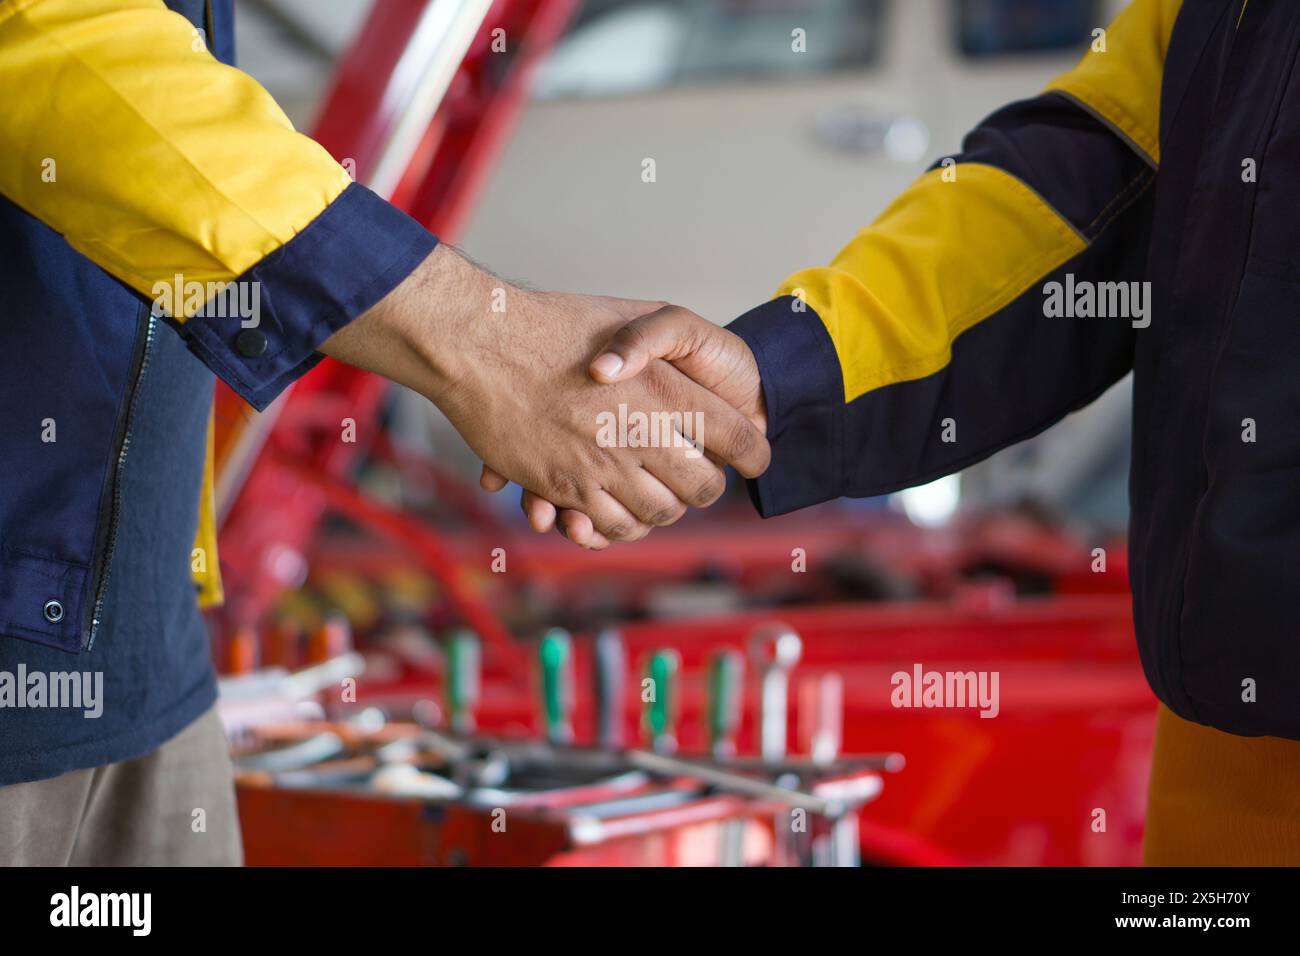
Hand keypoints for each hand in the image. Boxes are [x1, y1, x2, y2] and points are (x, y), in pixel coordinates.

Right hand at [320, 245, 769, 541]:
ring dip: (663, 509)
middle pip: (703, 488)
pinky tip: (616, 508)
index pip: (740, 439)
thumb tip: (700, 377)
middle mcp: (643, 433)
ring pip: (658, 515)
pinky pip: (607, 526)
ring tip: (658, 494)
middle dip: (707, 487)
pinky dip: (617, 524)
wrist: (482, 344)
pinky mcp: (565, 487)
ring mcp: (603, 466)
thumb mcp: (630, 316)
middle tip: (700, 477)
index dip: (754, 452)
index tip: (754, 457)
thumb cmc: (554, 323)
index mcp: (668, 390)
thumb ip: (669, 347)